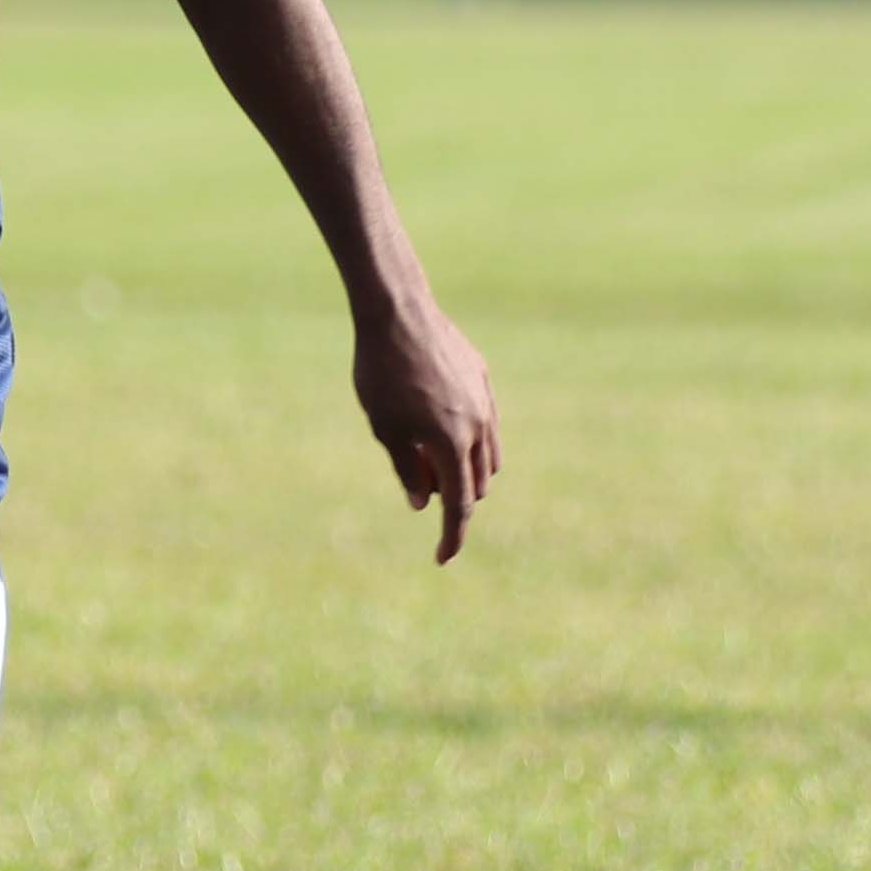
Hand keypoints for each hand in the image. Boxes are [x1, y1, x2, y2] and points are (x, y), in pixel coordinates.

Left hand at [352, 302, 500, 564]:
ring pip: (490, 455)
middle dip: (456, 499)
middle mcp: (477, 425)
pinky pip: (487, 423)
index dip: (452, 536)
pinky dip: (473, 441)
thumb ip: (406, 469)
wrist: (397, 312)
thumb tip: (423, 503)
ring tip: (434, 464)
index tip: (441, 558)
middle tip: (421, 490)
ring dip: (469, 472)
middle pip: (477, 483)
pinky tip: (446, 430)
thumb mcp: (384, 428)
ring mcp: (484, 400)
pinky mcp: (483, 378)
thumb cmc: (380, 373)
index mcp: (450, 443)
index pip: (459, 505)